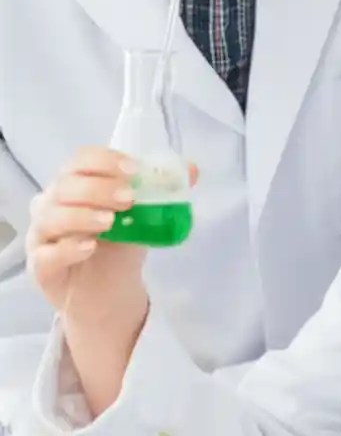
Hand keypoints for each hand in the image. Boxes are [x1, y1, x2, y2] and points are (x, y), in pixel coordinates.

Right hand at [24, 147, 196, 323]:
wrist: (109, 290)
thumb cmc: (120, 244)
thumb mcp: (145, 216)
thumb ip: (163, 192)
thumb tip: (190, 170)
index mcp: (76, 184)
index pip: (80, 161)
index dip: (105, 161)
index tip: (134, 170)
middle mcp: (52, 204)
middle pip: (65, 185)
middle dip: (98, 188)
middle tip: (130, 199)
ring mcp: (42, 235)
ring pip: (50, 216)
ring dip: (82, 215)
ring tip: (110, 222)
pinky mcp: (41, 266)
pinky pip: (46, 254)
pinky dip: (67, 248)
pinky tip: (90, 247)